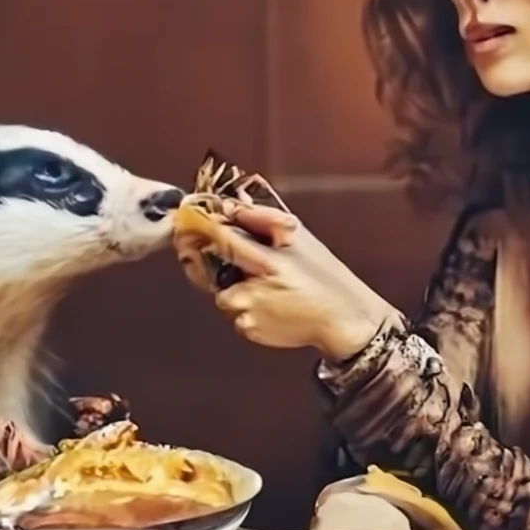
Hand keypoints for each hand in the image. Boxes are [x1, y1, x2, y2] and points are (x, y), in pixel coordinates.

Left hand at [174, 202, 398, 362]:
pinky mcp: (249, 331)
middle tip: (238, 262)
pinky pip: (235, 314)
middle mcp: (253, 290)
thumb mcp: (299, 237)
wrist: (340, 318)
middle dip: (215, 263)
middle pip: (211, 271)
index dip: (204, 229)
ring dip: (235, 288)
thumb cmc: (323, 275)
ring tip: (266, 287)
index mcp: (267, 262)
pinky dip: (246, 308)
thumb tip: (237, 199)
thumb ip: (264, 217)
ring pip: (223, 294)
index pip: (224, 240)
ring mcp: (248, 314)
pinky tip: (270, 304)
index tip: (189, 221)